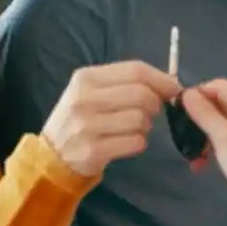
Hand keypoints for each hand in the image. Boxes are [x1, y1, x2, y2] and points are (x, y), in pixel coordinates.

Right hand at [43, 61, 181, 176]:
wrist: (52, 155)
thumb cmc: (79, 118)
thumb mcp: (91, 91)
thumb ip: (124, 83)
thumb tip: (168, 83)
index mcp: (85, 78)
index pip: (135, 70)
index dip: (161, 78)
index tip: (174, 88)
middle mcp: (84, 99)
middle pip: (141, 94)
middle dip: (155, 104)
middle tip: (151, 112)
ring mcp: (87, 126)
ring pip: (140, 119)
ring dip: (146, 126)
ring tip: (133, 128)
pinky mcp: (94, 150)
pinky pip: (136, 142)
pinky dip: (139, 143)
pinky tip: (127, 142)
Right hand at [179, 79, 226, 218]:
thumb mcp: (225, 136)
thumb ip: (205, 113)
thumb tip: (187, 93)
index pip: (219, 85)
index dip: (198, 93)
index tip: (178, 110)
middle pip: (218, 104)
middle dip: (198, 116)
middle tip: (180, 133)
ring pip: (219, 126)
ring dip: (202, 136)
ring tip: (189, 153)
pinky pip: (224, 144)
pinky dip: (210, 151)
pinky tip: (200, 165)